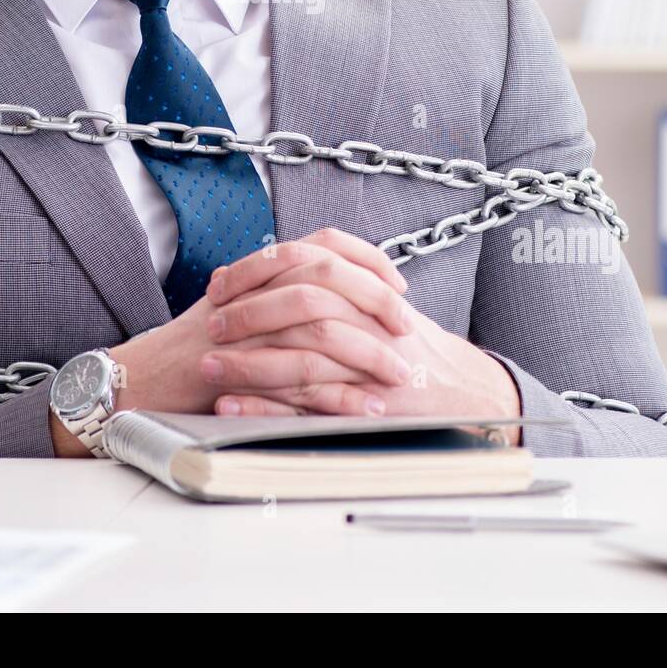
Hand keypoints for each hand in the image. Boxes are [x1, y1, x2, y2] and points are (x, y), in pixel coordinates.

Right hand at [53, 229, 416, 456]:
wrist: (149, 376)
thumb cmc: (199, 343)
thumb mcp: (245, 300)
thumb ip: (285, 287)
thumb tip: (344, 286)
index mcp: (261, 269)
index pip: (324, 244)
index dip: (367, 259)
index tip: (397, 282)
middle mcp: (254, 290)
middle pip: (329, 280)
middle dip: (377, 303)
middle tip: (407, 327)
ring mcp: (246, 330)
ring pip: (321, 332)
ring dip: (367, 355)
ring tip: (399, 375)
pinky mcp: (241, 374)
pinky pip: (300, 384)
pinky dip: (340, 398)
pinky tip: (367, 408)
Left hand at [203, 229, 522, 441]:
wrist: (458, 386)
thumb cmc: (406, 342)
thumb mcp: (372, 297)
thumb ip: (332, 279)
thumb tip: (267, 266)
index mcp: (364, 285)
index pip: (305, 261)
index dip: (257, 269)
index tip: (221, 284)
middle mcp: (369, 318)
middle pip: (302, 303)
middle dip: (248, 313)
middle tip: (211, 324)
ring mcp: (368, 363)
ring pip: (302, 356)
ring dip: (248, 363)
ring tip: (209, 369)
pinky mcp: (365, 405)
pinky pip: (309, 407)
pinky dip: (265, 406)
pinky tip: (232, 405)